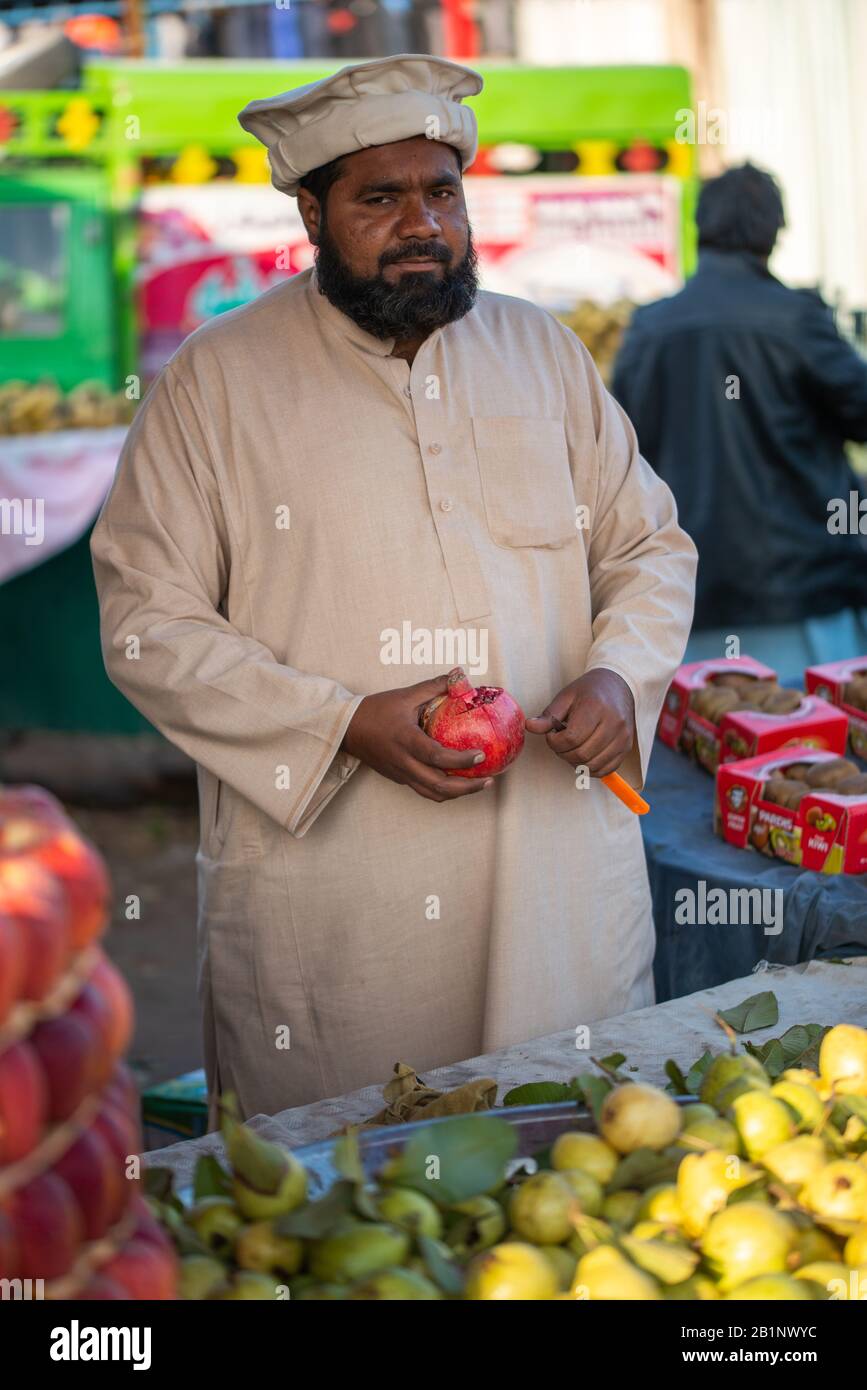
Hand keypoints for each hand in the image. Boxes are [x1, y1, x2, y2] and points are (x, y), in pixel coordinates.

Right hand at [341, 675, 493, 802]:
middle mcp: (404, 762)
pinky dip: (444, 789)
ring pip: (433, 794)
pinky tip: (458, 780)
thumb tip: (459, 675)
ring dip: (458, 794)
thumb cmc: (376, 710)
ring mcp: (401, 774)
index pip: (437, 756)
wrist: (347, 729)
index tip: (481, 755)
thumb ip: (434, 686)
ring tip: (478, 784)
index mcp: (406, 740)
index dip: (461, 760)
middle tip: (489, 779)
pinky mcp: (399, 778)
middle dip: (467, 787)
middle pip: (439, 786)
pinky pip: (424, 790)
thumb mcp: (405, 695)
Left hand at [525, 669, 634, 776]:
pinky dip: (591, 769)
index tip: (553, 735)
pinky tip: (584, 756)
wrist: (618, 685)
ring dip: (576, 763)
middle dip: (563, 754)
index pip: (571, 738)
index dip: (555, 742)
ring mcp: (623, 737)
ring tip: (572, 748)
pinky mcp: (627, 747)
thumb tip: (529, 726)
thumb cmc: (588, 691)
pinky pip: (606, 769)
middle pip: (582, 754)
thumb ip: (548, 716)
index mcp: (595, 707)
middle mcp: (613, 723)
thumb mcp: (565, 697)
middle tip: (560, 743)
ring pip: (593, 766)